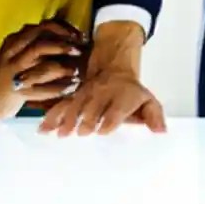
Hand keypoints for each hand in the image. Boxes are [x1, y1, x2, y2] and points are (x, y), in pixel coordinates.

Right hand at [0, 21, 85, 119]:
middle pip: (40, 45)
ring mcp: (15, 76)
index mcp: (14, 42)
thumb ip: (38, 40)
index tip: (78, 35)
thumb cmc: (14, 72)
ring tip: (77, 71)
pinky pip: (44, 90)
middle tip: (79, 50)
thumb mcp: (19, 51)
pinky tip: (72, 87)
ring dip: (64, 69)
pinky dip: (60, 88)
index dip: (63, 29)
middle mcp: (13, 57)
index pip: (42, 27)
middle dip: (63, 46)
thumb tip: (73, 34)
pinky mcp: (20, 93)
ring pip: (43, 69)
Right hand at [39, 21, 164, 136]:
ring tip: (61, 134)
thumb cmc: (132, 94)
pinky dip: (52, 117)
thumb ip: (154, 116)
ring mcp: (86, 95)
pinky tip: (43, 130)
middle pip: (93, 108)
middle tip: (82, 132)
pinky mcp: (74, 97)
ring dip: (67, 120)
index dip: (110, 119)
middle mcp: (103, 94)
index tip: (103, 130)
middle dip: (88, 119)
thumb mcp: (148, 101)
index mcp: (123, 96)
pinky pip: (62, 106)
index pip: (116, 109)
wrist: (114, 70)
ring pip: (75, 106)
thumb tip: (161, 132)